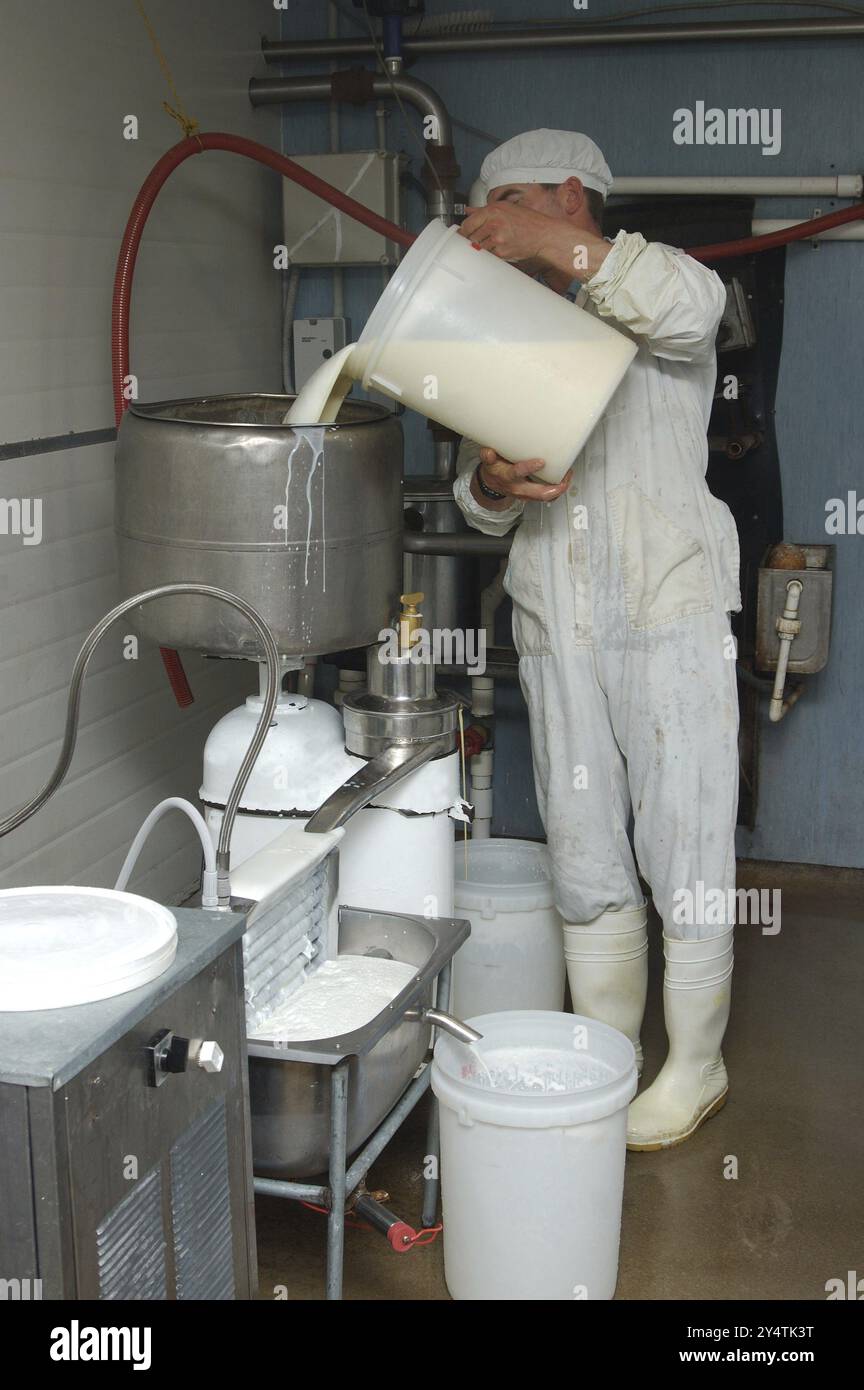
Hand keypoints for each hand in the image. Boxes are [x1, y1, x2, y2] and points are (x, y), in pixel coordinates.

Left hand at [459, 204, 610, 280]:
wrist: (544, 235)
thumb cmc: (527, 221)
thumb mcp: (506, 208)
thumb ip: (485, 211)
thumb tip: (468, 212)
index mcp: (493, 210)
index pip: (467, 224)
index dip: (462, 232)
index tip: (462, 236)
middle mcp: (494, 223)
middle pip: (469, 238)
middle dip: (469, 242)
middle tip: (472, 244)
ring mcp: (497, 239)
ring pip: (478, 249)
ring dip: (479, 250)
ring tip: (488, 248)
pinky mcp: (502, 253)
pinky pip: (488, 257)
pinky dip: (489, 256)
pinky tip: (496, 252)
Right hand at [472, 447, 571, 508]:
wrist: (493, 486)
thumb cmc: (496, 470)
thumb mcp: (488, 462)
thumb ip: (488, 456)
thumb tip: (489, 452)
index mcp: (508, 478)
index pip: (517, 473)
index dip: (529, 468)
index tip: (541, 461)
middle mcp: (518, 488)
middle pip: (539, 493)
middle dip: (555, 487)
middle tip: (566, 476)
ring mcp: (527, 495)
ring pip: (546, 497)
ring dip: (559, 489)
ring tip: (568, 476)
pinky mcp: (533, 497)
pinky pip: (548, 497)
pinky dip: (558, 490)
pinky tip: (564, 481)